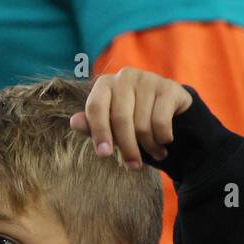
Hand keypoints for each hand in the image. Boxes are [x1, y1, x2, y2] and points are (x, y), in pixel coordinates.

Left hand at [69, 68, 191, 167]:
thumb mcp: (110, 127)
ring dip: (148, 146)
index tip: (105, 155)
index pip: (96, 107)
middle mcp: (125, 76)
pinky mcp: (169, 87)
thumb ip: (92, 126)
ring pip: (142, 124)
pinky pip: (161, 122)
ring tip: (153, 152)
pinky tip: (164, 142)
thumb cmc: (132, 121)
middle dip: (127, 148)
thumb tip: (74, 122)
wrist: (169, 112)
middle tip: (133, 166)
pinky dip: (162, 138)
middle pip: (120, 119)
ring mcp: (148, 79)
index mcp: (105, 84)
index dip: (99, 132)